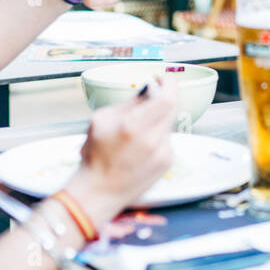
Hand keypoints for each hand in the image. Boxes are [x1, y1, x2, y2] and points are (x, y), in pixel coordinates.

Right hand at [64, 78, 177, 226]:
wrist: (100, 191)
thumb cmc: (95, 155)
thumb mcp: (101, 120)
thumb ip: (128, 103)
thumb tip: (149, 89)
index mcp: (133, 126)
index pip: (167, 99)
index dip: (169, 84)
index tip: (161, 78)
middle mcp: (152, 140)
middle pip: (173, 107)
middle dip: (165, 96)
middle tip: (154, 95)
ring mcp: (163, 153)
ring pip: (168, 122)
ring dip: (158, 118)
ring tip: (137, 130)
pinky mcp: (167, 163)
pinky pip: (167, 138)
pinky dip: (157, 135)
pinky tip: (141, 146)